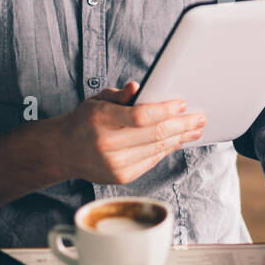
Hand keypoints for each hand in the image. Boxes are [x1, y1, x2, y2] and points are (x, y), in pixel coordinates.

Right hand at [52, 80, 205, 184]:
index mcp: (100, 119)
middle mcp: (107, 144)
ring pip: (157, 149)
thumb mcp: (97, 100)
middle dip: (182, 125)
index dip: (164, 110)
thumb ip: (119, 95)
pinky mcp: (122, 177)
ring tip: (195, 129)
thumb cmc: (85, 121)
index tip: (182, 104)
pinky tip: (178, 140)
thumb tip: (137, 87)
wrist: (64, 152)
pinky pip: (152, 161)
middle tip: (200, 118)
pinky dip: (167, 150)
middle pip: (154, 135)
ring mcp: (115, 164)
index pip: (140, 116)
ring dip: (180, 138)